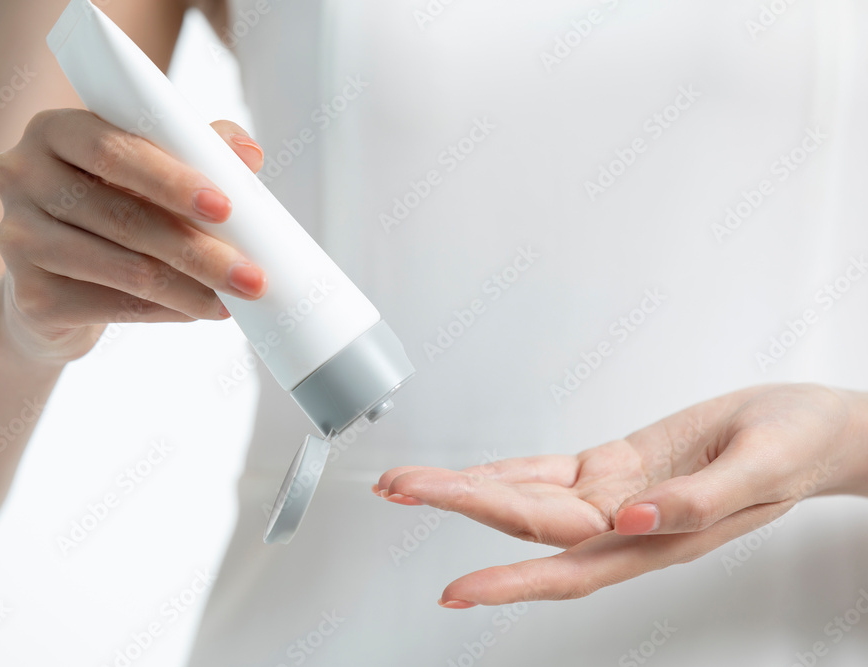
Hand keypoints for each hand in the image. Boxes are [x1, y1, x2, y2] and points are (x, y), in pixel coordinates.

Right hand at [0, 109, 267, 361]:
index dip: (171, 179)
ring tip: (235, 299)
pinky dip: (165, 311)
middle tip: (251, 275)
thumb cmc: (114, 208)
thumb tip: (248, 153)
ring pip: (123, 266)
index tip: (227, 207)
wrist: (58, 284)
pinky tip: (199, 312)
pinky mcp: (29, 295)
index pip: (113, 148)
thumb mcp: (151, 171)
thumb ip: (196, 150)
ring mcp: (16, 237)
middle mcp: (21, 176)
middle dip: (198, 249)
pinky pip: (112, 305)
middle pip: (124, 216)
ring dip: (190, 288)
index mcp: (53, 130)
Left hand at [374, 384, 867, 606]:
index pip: (568, 566)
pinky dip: (504, 471)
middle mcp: (624, 526)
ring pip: (525, 498)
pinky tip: (467, 473)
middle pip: (525, 526)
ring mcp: (614, 496)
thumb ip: (701, 500)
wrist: (809, 427)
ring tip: (409, 483)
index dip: (510, 583)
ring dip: (466, 490)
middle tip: (398, 491)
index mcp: (658, 538)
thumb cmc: (797, 446)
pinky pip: (548, 472)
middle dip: (458, 507)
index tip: (458, 593)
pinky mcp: (614, 467)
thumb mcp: (763, 468)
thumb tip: (637, 519)